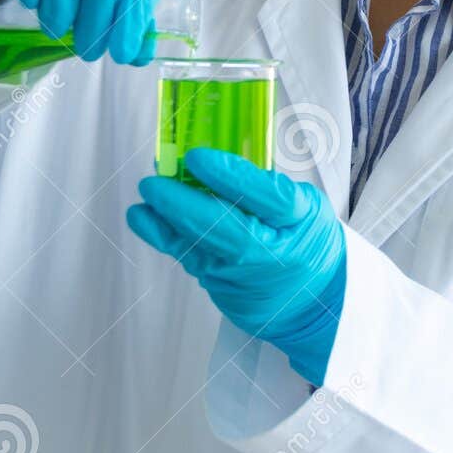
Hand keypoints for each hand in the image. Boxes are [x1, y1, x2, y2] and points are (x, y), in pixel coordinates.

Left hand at [126, 149, 346, 387]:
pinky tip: (142, 216)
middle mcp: (270, 250)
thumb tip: (217, 155)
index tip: (198, 157)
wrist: (309, 296)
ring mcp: (241, 273)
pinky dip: (161, 235)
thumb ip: (268, 184)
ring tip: (149, 192)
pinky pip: (188, 256)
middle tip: (156, 181)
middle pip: (225, 228)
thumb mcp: (304, 204)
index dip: (230, 177)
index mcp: (299, 219)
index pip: (267, 197)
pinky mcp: (219, 284)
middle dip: (183, 203)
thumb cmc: (304, 237)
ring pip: (199, 244)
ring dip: (167, 217)